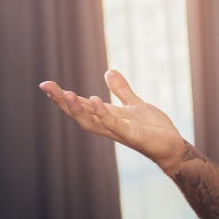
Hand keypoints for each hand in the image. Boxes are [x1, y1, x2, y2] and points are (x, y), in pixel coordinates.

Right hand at [39, 70, 184, 171]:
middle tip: (46, 86)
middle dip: (62, 101)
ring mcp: (119, 132)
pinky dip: (103, 114)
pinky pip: (114, 125)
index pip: (81, 106)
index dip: (63, 96)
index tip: (46, 85)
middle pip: (79, 114)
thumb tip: (108, 71)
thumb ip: (121, 90)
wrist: (171, 146)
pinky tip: (95, 100)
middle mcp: (108, 125)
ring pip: (91, 122)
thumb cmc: (152, 128)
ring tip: (66, 94)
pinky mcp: (132, 135)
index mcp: (107, 116)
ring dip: (78, 109)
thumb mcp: (134, 103)